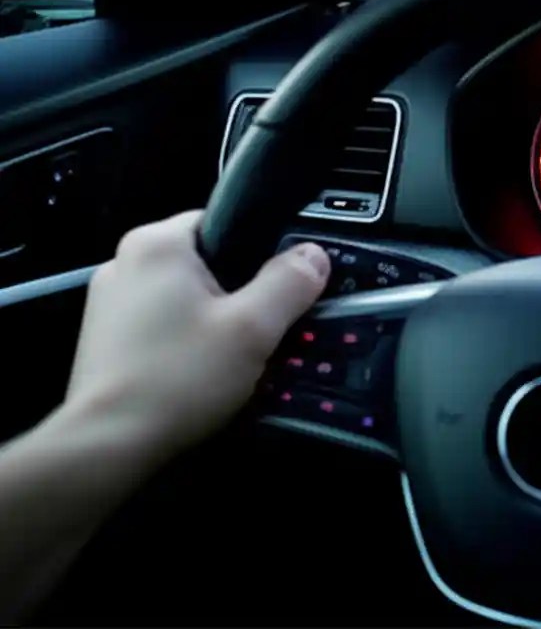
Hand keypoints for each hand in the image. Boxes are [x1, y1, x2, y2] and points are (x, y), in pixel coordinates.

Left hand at [64, 211, 329, 454]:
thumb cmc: (181, 377)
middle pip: (203, 262)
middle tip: (262, 329)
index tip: (279, 289)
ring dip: (211, 319)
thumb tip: (314, 255)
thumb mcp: (253, 328)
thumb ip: (289, 284)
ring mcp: (107, 301)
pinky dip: (183, 340)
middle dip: (236, 292)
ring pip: (182, 296)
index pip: (221, 221)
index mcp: (156, 243)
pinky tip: (197, 372)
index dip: (259, 251)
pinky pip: (160, 323)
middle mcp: (123, 261)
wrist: (109, 443)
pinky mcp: (103, 337)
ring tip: (232, 357)